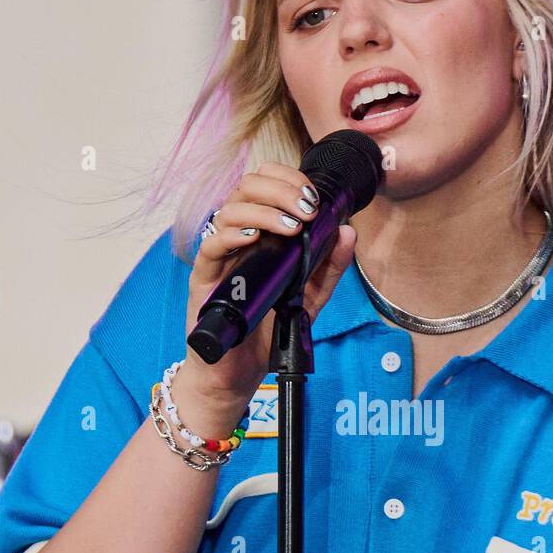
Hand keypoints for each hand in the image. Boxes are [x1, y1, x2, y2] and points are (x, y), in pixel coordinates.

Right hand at [182, 163, 356, 408]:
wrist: (239, 372)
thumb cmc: (268, 330)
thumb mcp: (311, 297)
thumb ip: (330, 266)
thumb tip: (348, 230)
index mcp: (261, 233)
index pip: (267, 184)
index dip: (289, 180)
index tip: (314, 198)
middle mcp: (238, 237)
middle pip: (247, 187)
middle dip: (281, 190)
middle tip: (307, 209)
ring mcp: (220, 256)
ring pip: (229, 209)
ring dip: (264, 211)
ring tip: (291, 227)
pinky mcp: (203, 278)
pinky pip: (211, 245)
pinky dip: (233, 235)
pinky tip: (255, 238)